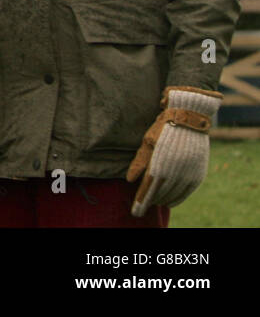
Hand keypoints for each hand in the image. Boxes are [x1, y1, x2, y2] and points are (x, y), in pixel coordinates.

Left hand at [127, 86, 220, 215]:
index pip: (148, 188)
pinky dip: (178, 198)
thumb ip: (139, 163)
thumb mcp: (148, 142)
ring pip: (174, 194)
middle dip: (150, 201)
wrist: (190, 117)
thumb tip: (129, 180)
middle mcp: (175, 170)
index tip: (135, 210)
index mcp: (159, 162)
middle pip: (160, 193)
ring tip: (154, 203)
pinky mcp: (198, 173)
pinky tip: (170, 201)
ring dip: (163, 200)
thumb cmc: (164, 127)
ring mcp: (188, 172)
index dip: (141, 201)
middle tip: (141, 207)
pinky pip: (187, 191)